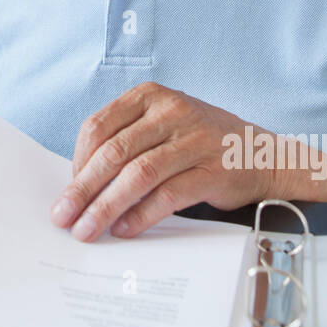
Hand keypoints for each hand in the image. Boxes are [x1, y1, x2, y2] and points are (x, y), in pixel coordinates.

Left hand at [51, 81, 276, 240]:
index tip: (68, 191)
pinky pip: (168, 195)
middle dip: (83, 189)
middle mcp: (172, 111)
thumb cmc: (201, 142)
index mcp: (150, 96)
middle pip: (114, 153)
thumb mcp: (163, 124)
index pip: (99, 126)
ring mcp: (195, 140)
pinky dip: (141, 215)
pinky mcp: (214, 171)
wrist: (263, 154)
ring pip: (138, 175)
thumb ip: (127, 142)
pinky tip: (124, 229)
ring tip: (88, 229)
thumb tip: (81, 184)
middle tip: (63, 216)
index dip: (78, 162)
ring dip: (106, 206)